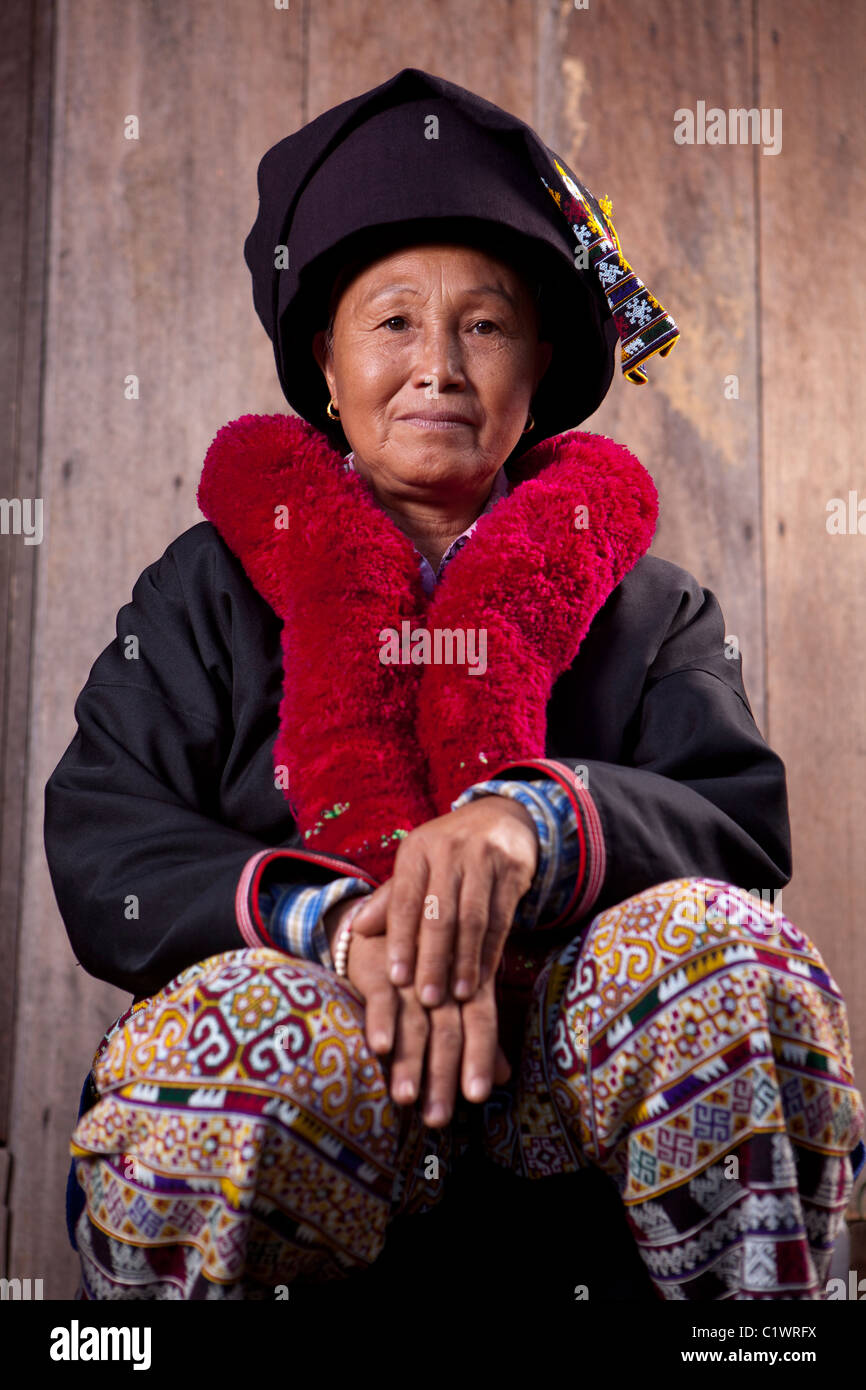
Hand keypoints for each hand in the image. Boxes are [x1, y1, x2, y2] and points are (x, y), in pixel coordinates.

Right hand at [341, 928, 511, 1125]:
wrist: (388, 923)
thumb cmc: (429, 973)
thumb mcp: (458, 1000)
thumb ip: (480, 1036)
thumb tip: (503, 1078)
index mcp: (470, 987)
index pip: (482, 1025)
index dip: (480, 1060)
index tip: (477, 1097)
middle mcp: (445, 982)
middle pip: (447, 1033)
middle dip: (442, 1077)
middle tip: (437, 1118)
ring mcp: (412, 975)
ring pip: (414, 1022)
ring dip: (409, 1061)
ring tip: (406, 1097)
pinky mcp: (381, 967)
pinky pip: (382, 997)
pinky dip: (381, 1021)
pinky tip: (380, 1047)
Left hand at [350, 796, 537, 1008]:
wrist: (500, 818)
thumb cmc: (448, 850)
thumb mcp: (417, 864)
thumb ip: (391, 899)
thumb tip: (356, 930)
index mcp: (417, 850)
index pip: (404, 901)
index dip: (401, 942)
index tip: (396, 980)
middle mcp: (448, 851)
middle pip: (439, 914)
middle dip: (433, 959)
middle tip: (428, 998)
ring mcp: (483, 859)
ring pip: (472, 919)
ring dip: (464, 961)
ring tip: (457, 995)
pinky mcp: (512, 870)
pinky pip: (500, 918)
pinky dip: (489, 952)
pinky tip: (483, 977)